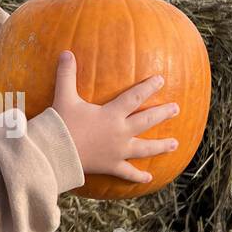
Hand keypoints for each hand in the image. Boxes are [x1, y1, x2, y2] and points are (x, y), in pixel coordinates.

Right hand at [50, 51, 179, 183]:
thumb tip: (66, 52)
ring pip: (144, 149)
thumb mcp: (64, 96)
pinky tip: (148, 178)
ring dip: (160, 146)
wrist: (55, 153)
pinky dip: (138, 177)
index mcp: (111, 114)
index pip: (135, 97)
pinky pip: (127, 173)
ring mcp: (117, 151)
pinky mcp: (111, 166)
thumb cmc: (60, 124)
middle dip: (162, 114)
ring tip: (175, 144)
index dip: (148, 87)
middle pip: (146, 122)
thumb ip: (67, 74)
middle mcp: (120, 132)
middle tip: (176, 109)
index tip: (161, 80)